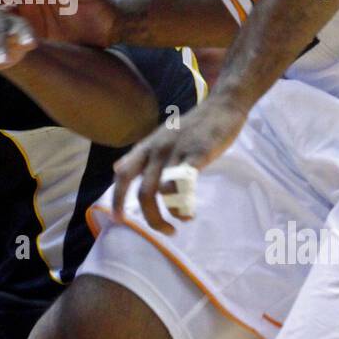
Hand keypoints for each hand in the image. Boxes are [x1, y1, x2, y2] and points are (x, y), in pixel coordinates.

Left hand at [111, 96, 248, 234]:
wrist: (221, 107)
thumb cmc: (191, 127)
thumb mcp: (159, 138)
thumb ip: (140, 155)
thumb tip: (117, 169)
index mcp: (146, 147)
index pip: (123, 174)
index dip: (117, 199)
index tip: (118, 219)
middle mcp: (157, 150)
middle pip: (144, 192)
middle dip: (151, 218)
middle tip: (163, 231)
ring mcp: (177, 152)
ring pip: (163, 192)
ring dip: (170, 214)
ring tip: (181, 220)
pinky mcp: (198, 155)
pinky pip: (184, 185)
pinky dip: (184, 205)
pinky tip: (190, 213)